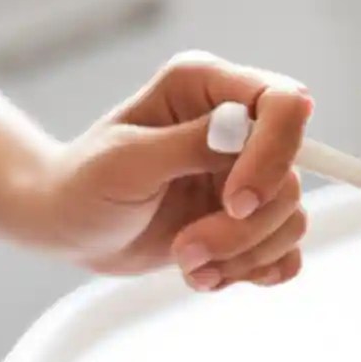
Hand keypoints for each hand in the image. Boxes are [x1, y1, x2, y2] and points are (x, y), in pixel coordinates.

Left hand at [44, 51, 312, 289]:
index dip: (273, 156)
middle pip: (290, 179)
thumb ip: (188, 143)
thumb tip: (244, 126)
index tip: (235, 204)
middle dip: (242, 229)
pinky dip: (252, 271)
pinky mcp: (250, 219)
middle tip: (186, 250)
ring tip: (188, 264)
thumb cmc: (84, 183)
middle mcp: (238, 127)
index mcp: (208, 88)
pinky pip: (284, 250)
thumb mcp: (125, 160)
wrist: (70, 227)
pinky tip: (207, 274)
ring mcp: (247, 175)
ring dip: (242, 256)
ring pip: (290, 220)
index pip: (283, 105)